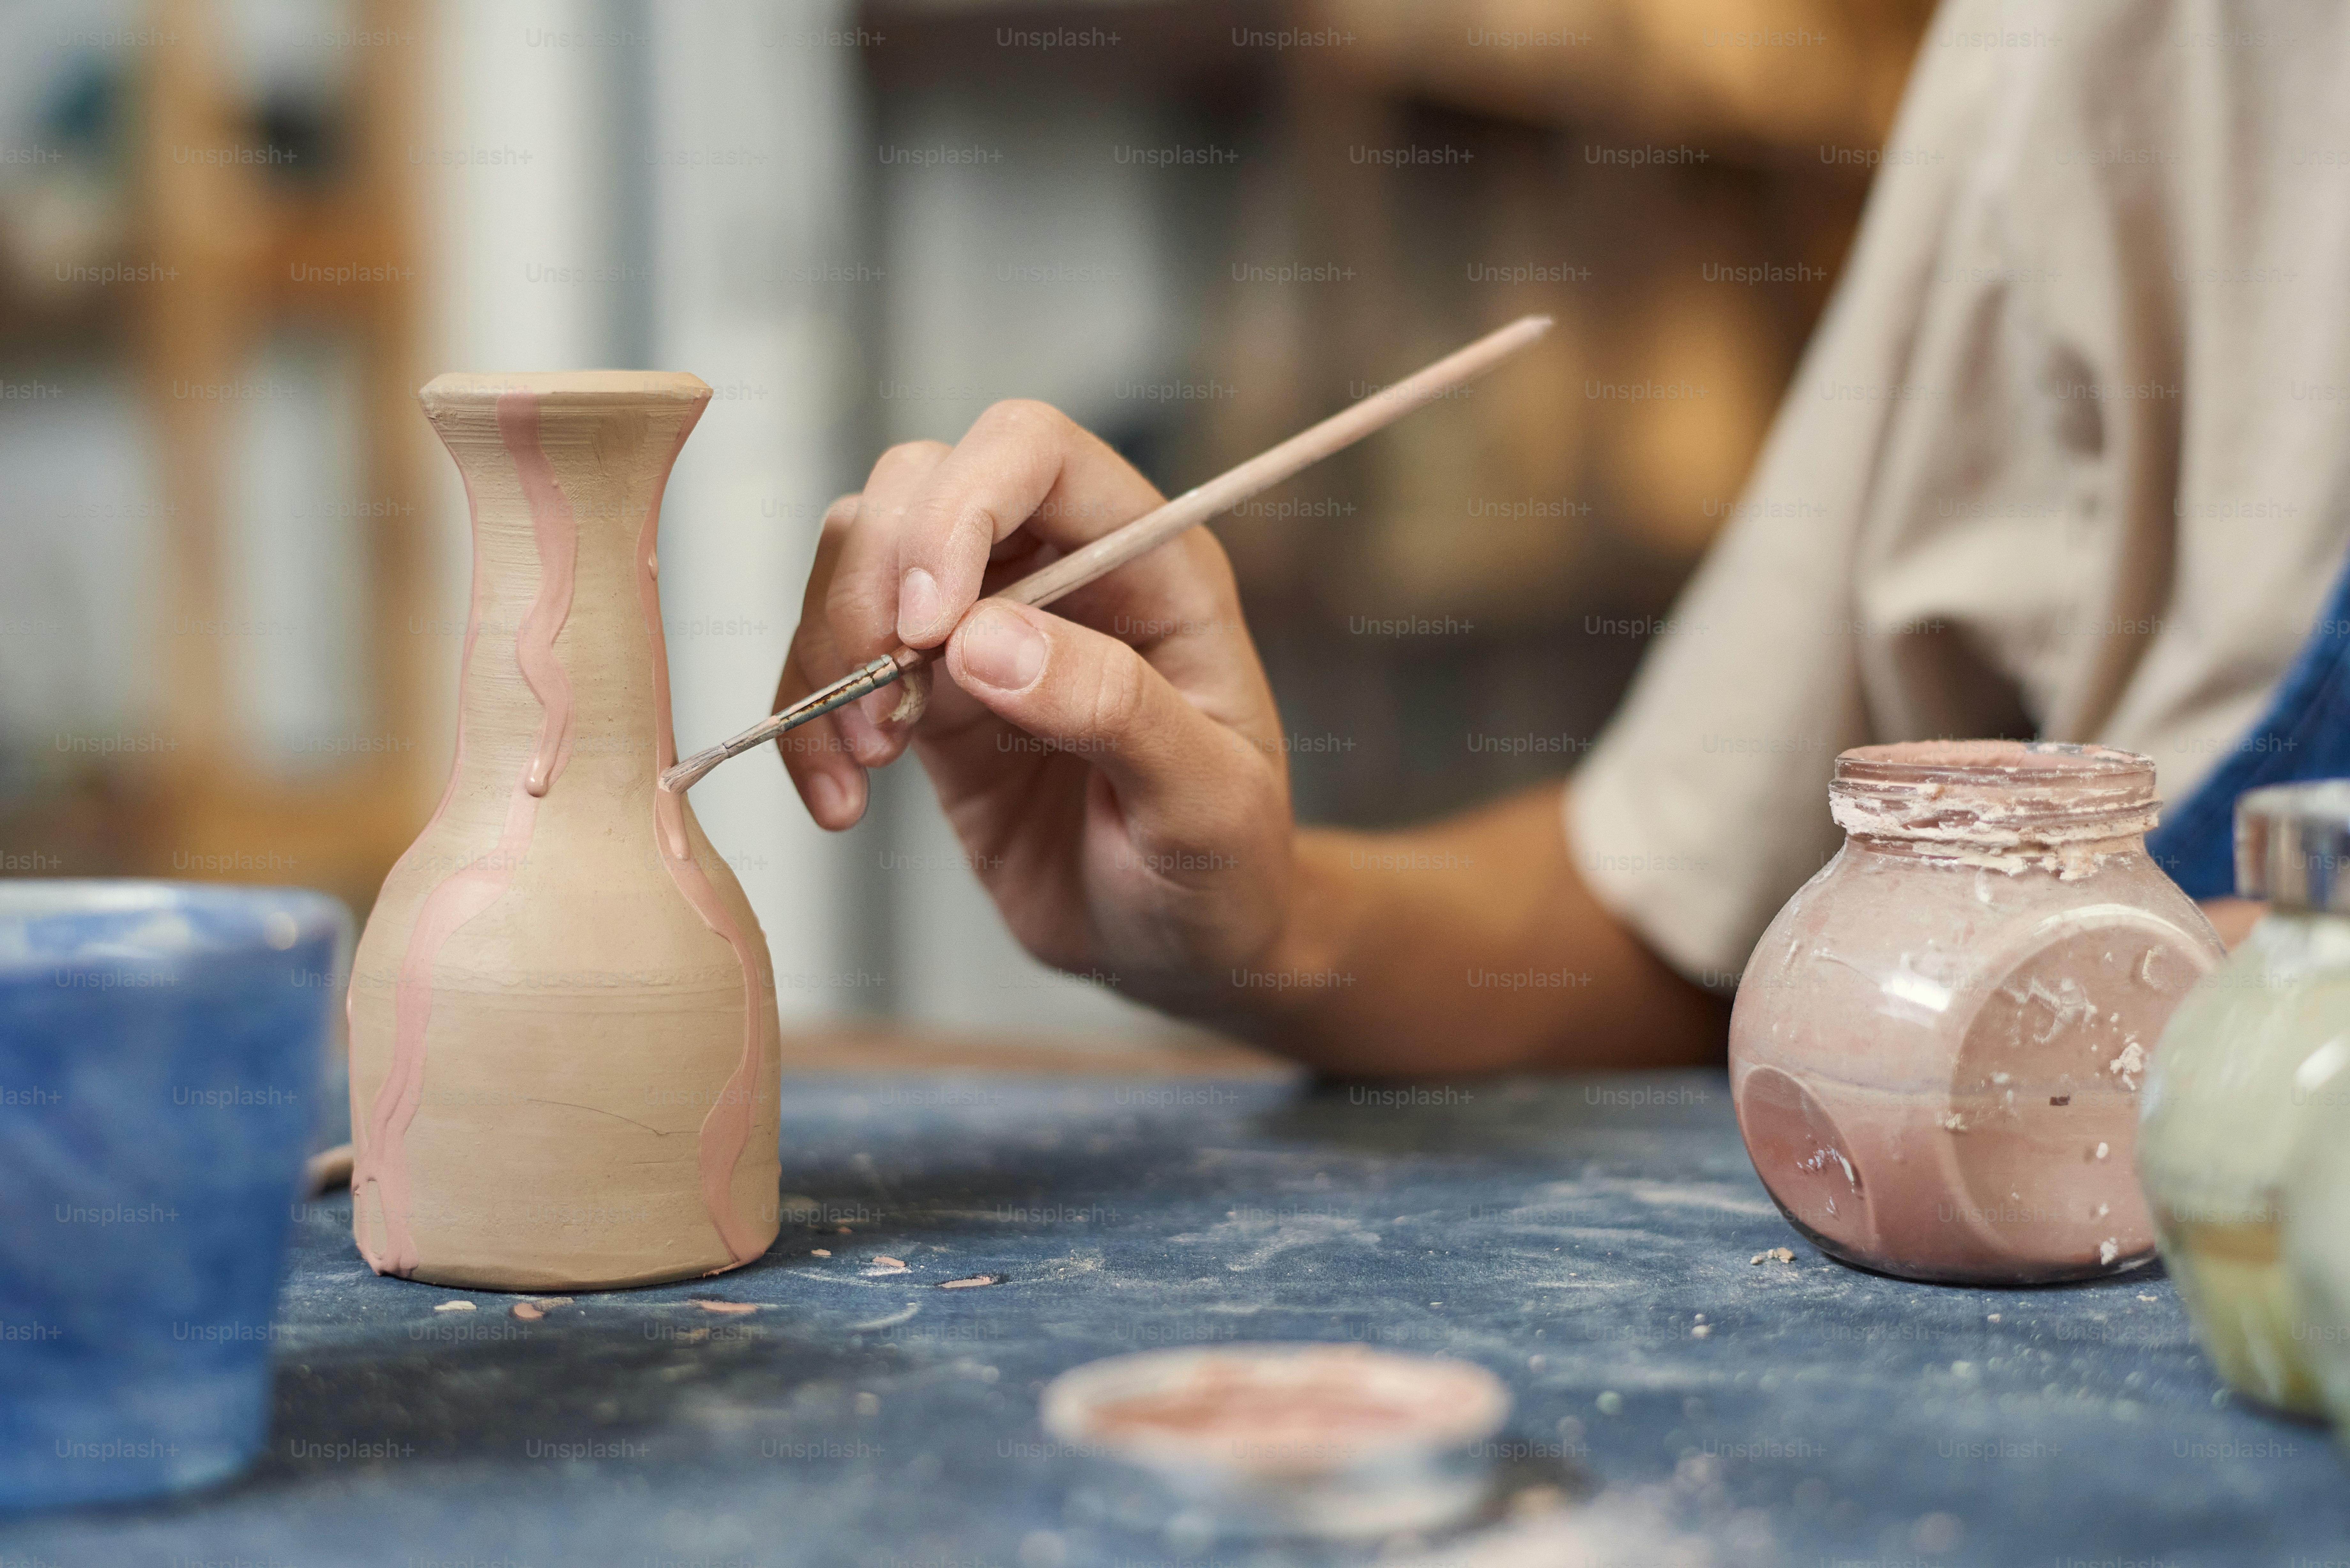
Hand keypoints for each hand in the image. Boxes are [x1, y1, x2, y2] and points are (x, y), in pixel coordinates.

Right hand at [775, 401, 1295, 1008]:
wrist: (1185, 949)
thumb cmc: (1224, 870)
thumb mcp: (1208, 805)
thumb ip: (1115, 709)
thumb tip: (985, 640)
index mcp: (1151, 562)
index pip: (1032, 451)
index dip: (959, 508)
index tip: (926, 625)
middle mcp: (1061, 568)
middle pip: (920, 485)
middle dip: (872, 586)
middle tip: (887, 713)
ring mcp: (985, 624)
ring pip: (859, 558)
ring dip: (830, 651)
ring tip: (863, 763)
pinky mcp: (929, 693)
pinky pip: (836, 659)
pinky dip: (810, 718)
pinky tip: (840, 799)